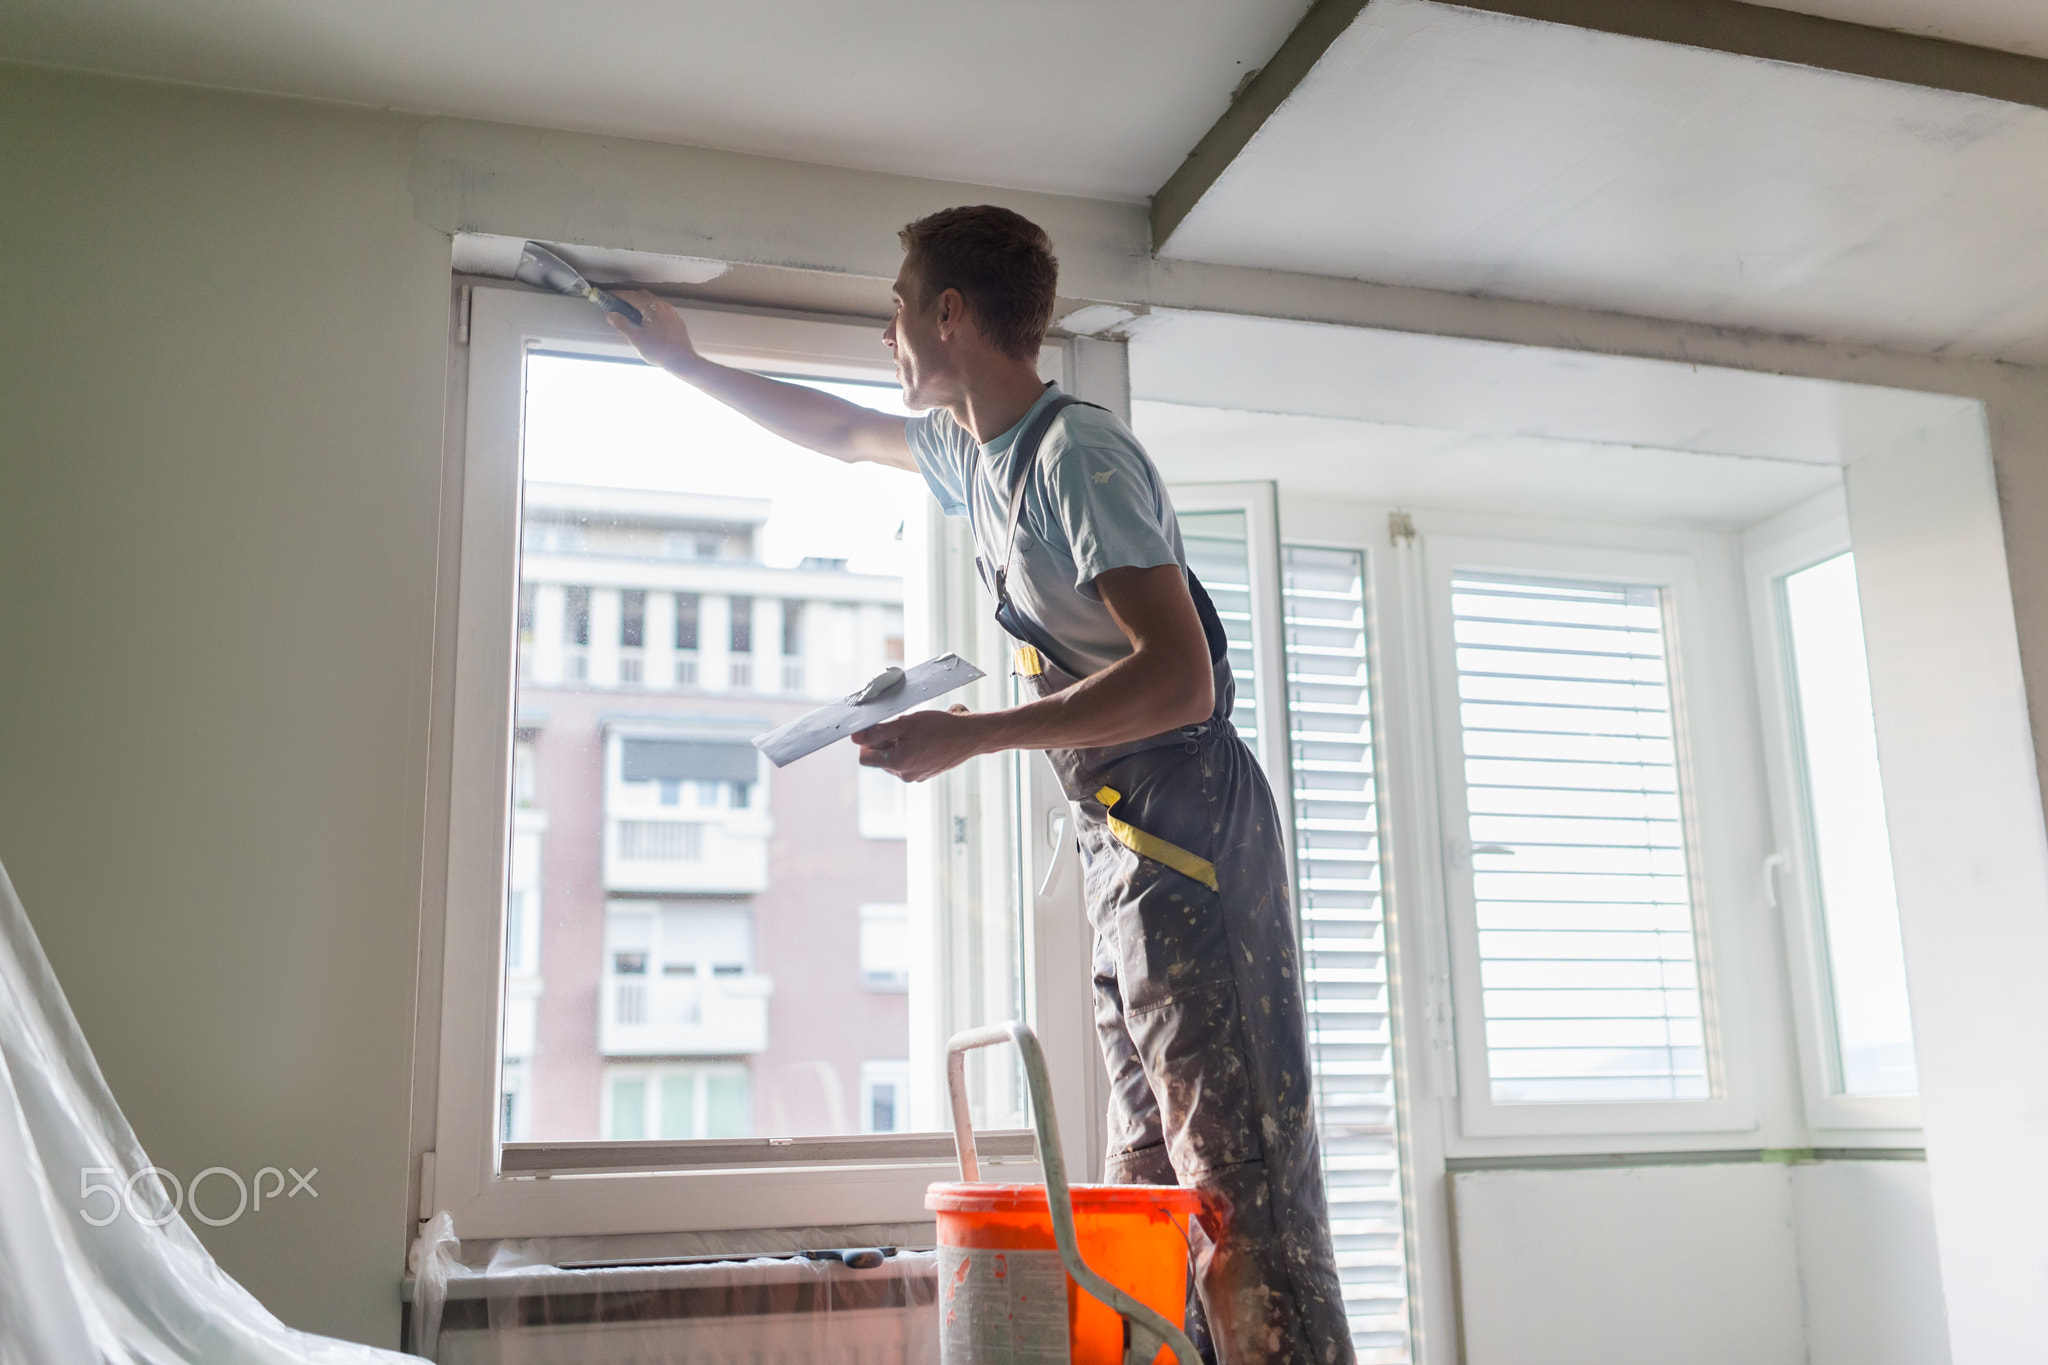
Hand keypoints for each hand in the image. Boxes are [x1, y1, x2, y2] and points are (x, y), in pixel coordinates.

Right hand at [606, 290, 701, 374]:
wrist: (682, 360)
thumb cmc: (660, 351)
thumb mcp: (636, 339)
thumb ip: (622, 324)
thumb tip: (611, 315)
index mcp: (651, 308)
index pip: (631, 296)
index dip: (618, 294)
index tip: (610, 295)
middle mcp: (662, 306)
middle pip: (642, 295)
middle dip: (629, 297)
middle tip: (619, 304)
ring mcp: (671, 311)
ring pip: (652, 301)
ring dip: (640, 303)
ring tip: (631, 312)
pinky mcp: (676, 319)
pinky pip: (660, 308)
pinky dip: (650, 309)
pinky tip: (647, 320)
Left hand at [854, 706, 980, 782]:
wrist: (970, 737)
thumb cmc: (940, 727)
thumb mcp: (906, 723)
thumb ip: (878, 731)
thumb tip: (854, 737)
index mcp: (897, 763)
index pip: (865, 758)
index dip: (867, 742)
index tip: (879, 729)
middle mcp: (904, 775)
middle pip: (879, 759)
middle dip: (884, 743)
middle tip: (901, 728)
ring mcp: (915, 777)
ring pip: (892, 761)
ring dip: (897, 747)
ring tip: (916, 735)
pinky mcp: (924, 775)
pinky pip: (907, 763)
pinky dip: (909, 751)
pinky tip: (924, 741)